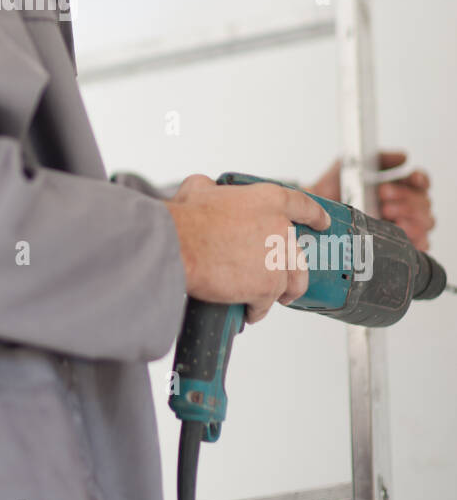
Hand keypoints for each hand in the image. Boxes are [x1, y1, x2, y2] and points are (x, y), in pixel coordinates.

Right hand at [167, 174, 330, 325]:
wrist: (178, 246)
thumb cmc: (187, 218)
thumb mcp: (200, 188)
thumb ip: (214, 189)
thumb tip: (208, 190)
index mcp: (269, 200)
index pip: (303, 206)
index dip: (315, 217)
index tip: (322, 224)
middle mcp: (281, 229)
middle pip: (299, 256)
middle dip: (292, 270)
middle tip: (280, 279)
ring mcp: (277, 260)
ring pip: (290, 284)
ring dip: (278, 294)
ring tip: (264, 300)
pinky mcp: (268, 287)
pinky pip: (266, 305)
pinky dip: (255, 310)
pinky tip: (245, 311)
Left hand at [308, 149, 435, 252]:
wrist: (312, 209)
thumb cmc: (333, 188)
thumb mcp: (352, 164)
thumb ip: (380, 158)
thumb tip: (404, 157)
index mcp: (397, 187)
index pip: (420, 183)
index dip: (420, 180)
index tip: (412, 177)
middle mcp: (403, 207)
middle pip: (423, 203)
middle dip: (406, 197)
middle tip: (383, 194)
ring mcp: (401, 227)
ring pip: (425, 222)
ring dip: (409, 214)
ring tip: (386, 210)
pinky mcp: (397, 247)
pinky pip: (421, 244)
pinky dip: (415, 236)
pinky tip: (398, 228)